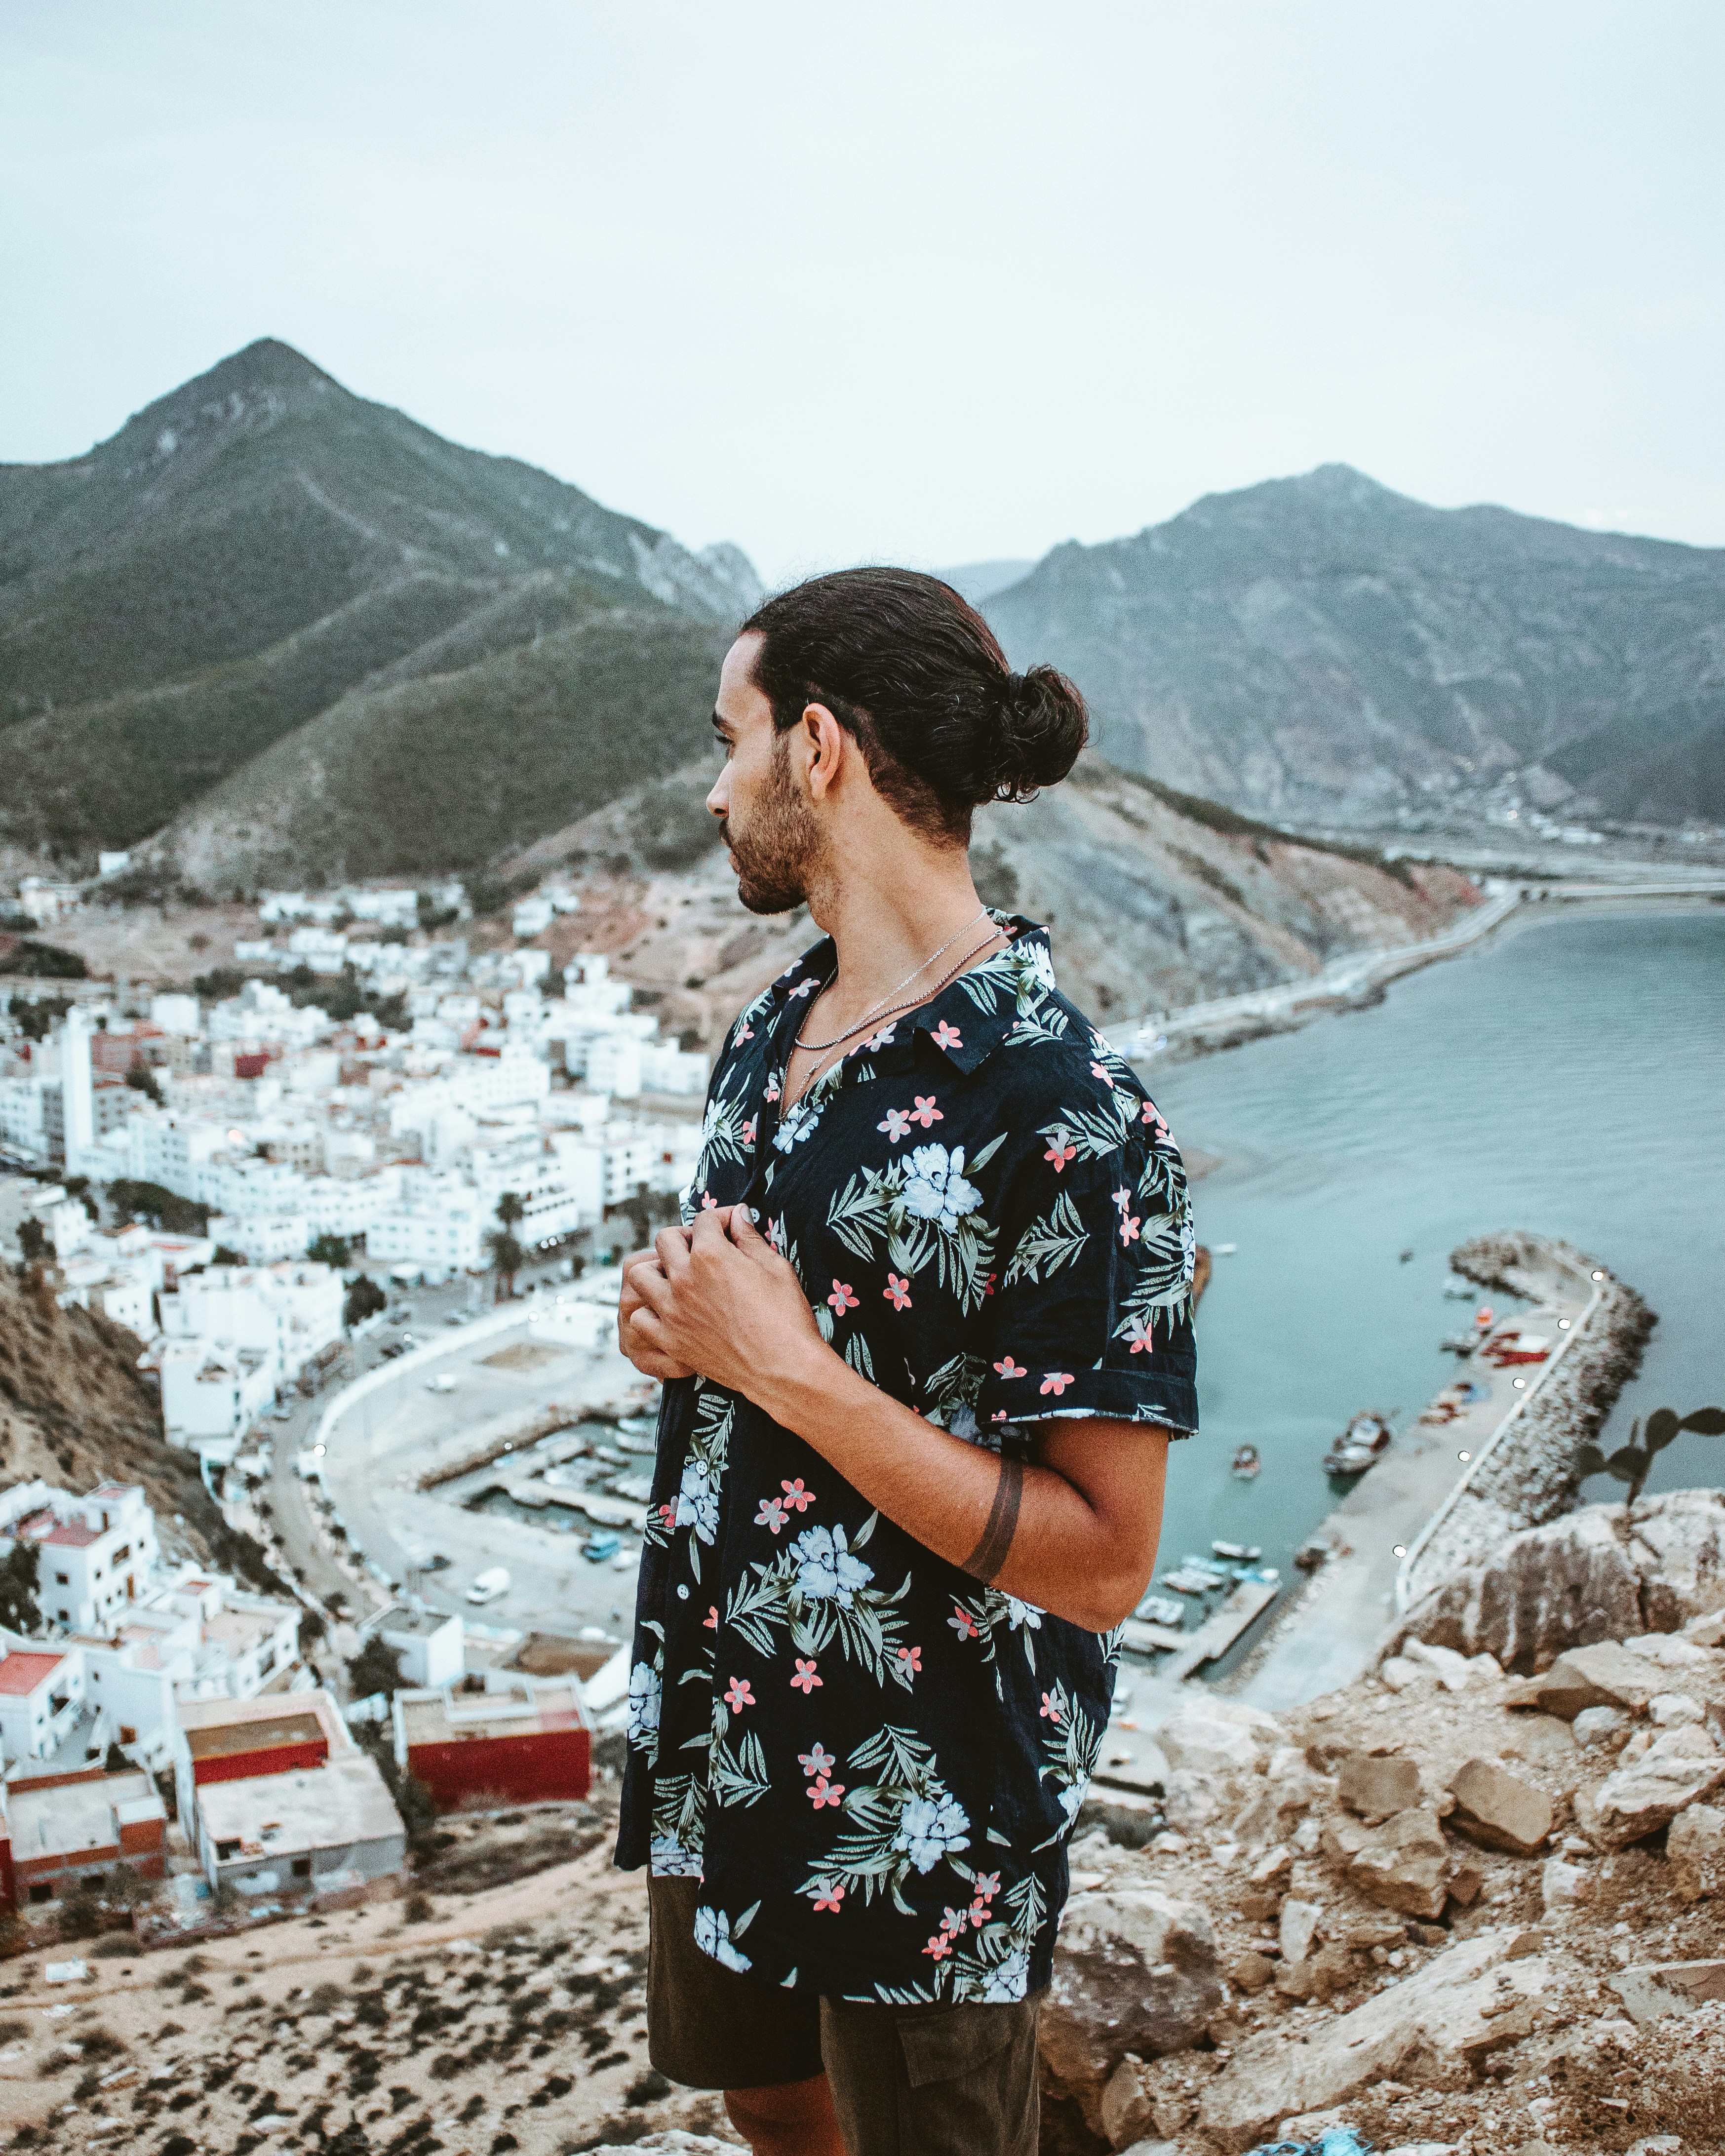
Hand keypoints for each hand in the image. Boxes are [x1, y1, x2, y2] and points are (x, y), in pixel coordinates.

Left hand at [627, 1205, 828, 1402]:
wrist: (783, 1368)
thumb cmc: (786, 1317)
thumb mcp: (775, 1267)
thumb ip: (750, 1237)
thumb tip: (739, 1214)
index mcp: (711, 1255)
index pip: (704, 1219)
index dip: (721, 1218)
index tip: (731, 1226)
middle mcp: (684, 1279)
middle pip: (665, 1239)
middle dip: (685, 1236)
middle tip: (703, 1247)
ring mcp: (672, 1311)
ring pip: (640, 1275)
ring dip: (657, 1268)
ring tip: (678, 1275)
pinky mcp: (670, 1339)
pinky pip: (639, 1318)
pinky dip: (650, 1311)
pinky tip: (670, 1310)